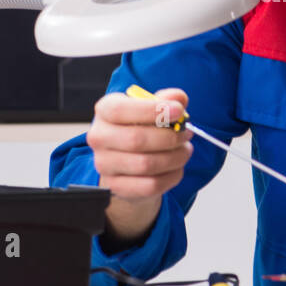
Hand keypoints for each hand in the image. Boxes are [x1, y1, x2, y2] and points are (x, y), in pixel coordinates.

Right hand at [87, 85, 193, 201]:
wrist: (128, 158)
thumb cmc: (141, 126)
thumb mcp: (152, 108)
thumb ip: (166, 99)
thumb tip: (178, 98)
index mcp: (104, 111)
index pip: (119, 110)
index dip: (151, 110)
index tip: (178, 110)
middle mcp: (99, 137)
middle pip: (136, 139)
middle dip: (169, 137)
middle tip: (187, 134)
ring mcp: (104, 164)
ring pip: (145, 165)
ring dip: (174, 157)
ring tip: (185, 151)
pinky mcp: (115, 186)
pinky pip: (149, 185)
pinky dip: (171, 177)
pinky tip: (177, 168)